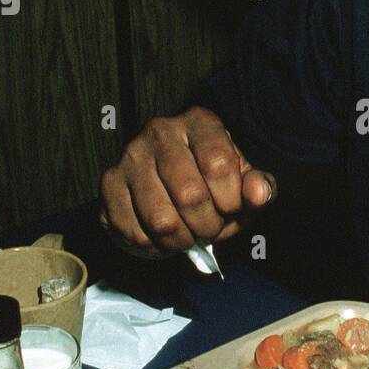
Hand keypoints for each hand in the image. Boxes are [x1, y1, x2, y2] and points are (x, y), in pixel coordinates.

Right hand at [99, 106, 275, 258]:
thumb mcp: (243, 180)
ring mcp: (130, 155)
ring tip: (189, 237)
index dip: (231, 200)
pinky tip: (163, 239)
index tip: (231, 209)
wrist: (168, 181)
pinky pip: (133, 231)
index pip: (218, 165)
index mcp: (199, 122)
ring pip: (160, 220)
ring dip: (181, 241)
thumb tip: (260, 194)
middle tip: (210, 230)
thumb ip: (258, 187)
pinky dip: (154, 247)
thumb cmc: (213, 180)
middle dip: (207, 226)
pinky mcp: (109, 182)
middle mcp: (160, 131)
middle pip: (189, 195)